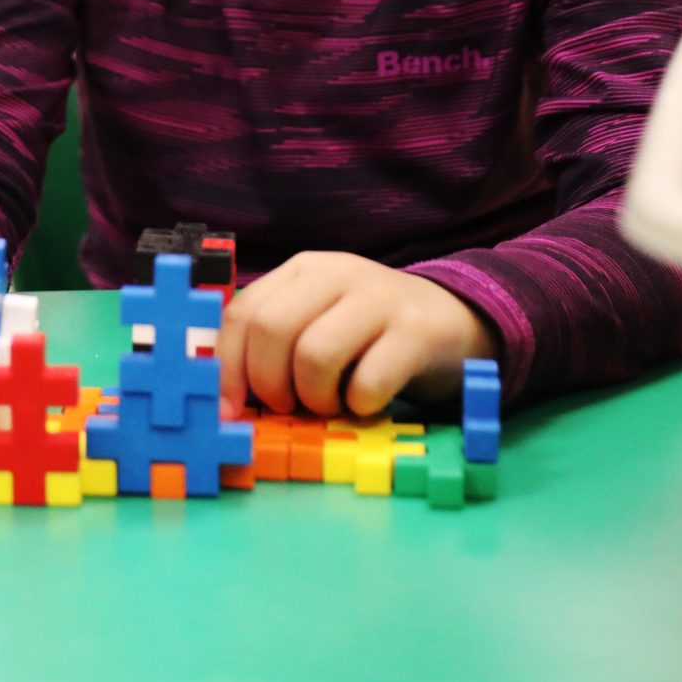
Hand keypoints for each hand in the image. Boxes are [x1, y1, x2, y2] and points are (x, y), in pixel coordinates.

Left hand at [219, 252, 494, 418]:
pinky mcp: (417, 331)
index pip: (243, 314)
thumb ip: (273, 345)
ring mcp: (379, 297)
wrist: (456, 322)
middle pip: (271, 330)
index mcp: (303, 270)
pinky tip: (367, 401)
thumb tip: (225, 401)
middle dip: (269, 384)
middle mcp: (337, 272)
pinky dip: (359, 405)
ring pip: (314, 355)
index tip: (228, 411)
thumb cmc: (371, 334)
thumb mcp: (318, 322)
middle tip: (291, 406)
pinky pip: (368, 381)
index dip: (226, 368)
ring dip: (315, 397)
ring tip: (332, 403)